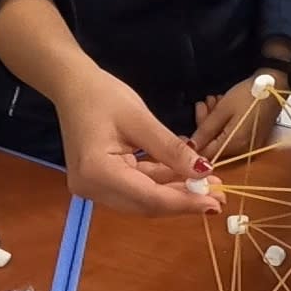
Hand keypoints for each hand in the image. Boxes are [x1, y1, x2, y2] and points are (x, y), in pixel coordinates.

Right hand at [54, 68, 221, 215]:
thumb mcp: (141, 120)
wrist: (72, 86)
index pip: (149, 197)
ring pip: (143, 199)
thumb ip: (172, 150)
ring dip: (175, 193)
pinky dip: (161, 183)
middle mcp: (92, 188)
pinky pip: (136, 188)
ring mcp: (94, 187)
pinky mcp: (100, 181)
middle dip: (183, 201)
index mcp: (98, 172)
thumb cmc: (103, 95)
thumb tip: (204, 172)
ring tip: (208, 185)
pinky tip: (186, 177)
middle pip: (146, 204)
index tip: (215, 203)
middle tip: (218, 197)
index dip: (184, 202)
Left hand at [192, 71, 283, 159]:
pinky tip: (223, 106)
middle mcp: (243, 151)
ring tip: (213, 100)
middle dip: (205, 126)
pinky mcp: (254, 138)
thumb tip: (190, 146)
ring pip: (223, 139)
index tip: (184, 128)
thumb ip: (205, 130)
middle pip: (214, 146)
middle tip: (203, 104)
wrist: (276, 85)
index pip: (205, 154)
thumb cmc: (248, 95)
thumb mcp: (223, 109)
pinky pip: (233, 135)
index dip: (193, 144)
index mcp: (234, 145)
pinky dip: (225, 123)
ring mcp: (249, 146)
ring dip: (214, 121)